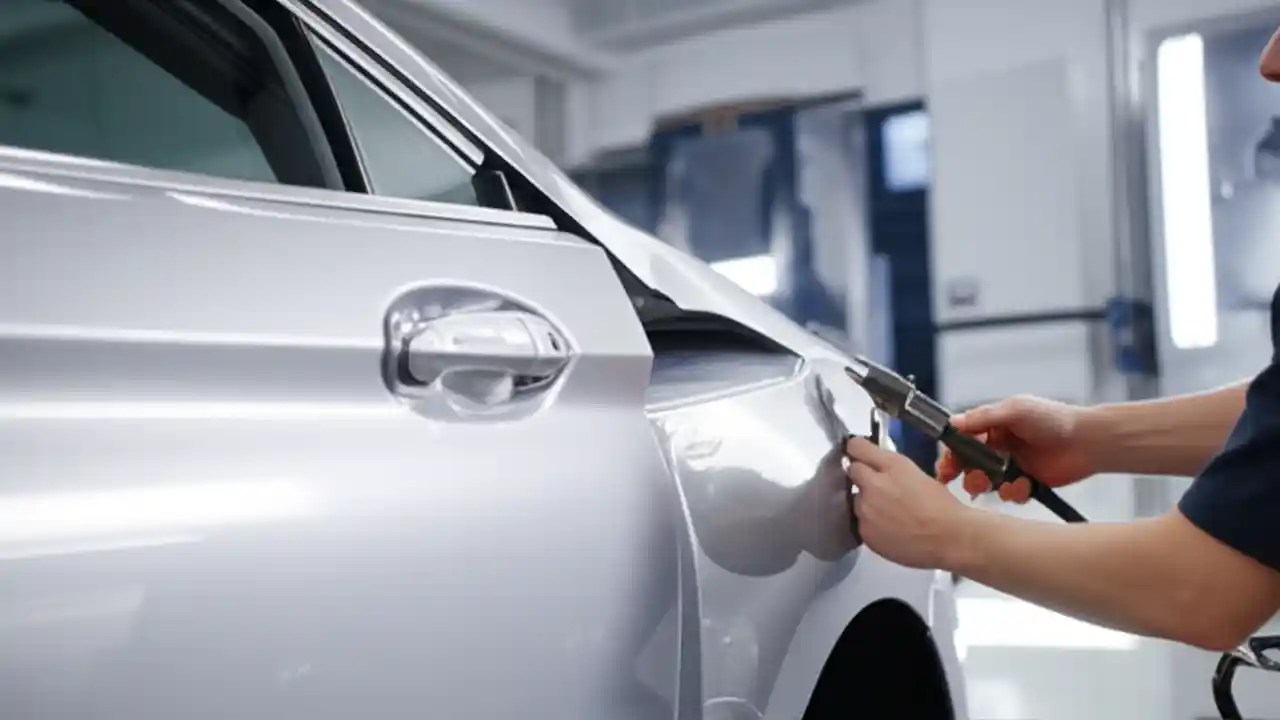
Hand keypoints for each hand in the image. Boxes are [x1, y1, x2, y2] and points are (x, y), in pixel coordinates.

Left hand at [845, 437, 970, 569]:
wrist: (949, 538)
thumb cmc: (941, 505)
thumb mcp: (917, 474)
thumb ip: (891, 468)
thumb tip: (875, 467)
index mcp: (891, 466)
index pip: (856, 447)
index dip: (856, 449)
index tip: (857, 452)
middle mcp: (874, 485)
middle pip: (852, 471)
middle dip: (861, 475)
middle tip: (876, 485)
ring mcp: (866, 510)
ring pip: (856, 500)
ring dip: (866, 502)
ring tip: (887, 513)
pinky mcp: (865, 532)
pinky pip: (861, 522)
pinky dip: (871, 524)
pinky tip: (888, 528)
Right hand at [936, 396, 1095, 503]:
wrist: (1088, 442)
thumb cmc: (1052, 419)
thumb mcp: (1015, 409)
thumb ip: (983, 417)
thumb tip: (953, 422)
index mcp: (991, 426)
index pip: (961, 441)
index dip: (950, 455)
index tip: (946, 467)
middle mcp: (997, 446)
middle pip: (967, 465)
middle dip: (963, 474)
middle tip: (969, 480)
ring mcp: (1010, 466)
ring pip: (984, 482)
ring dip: (985, 485)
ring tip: (994, 484)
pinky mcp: (1025, 483)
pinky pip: (1008, 494)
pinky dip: (1013, 492)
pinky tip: (1024, 485)